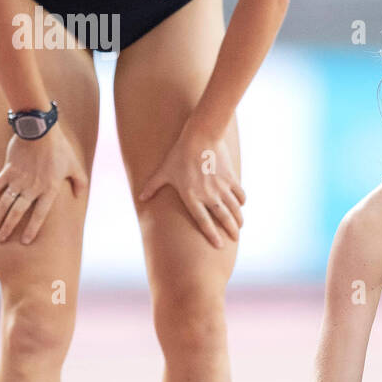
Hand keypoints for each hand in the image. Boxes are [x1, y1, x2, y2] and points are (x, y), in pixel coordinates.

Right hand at [0, 125, 87, 244]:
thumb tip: (79, 195)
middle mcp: (32, 188)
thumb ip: (80, 182)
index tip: (25, 241)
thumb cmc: (59, 148)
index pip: (40, 214)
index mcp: (49, 189)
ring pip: (5, 203)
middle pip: (17, 212)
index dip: (32, 229)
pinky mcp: (8, 170)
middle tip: (2, 239)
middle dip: (9, 228)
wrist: (40, 130)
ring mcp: (18, 179)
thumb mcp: (75, 166)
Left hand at [138, 125, 244, 247]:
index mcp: (192, 196)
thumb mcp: (164, 171)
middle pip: (223, 217)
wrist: (200, 136)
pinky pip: (239, 194)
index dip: (211, 234)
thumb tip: (140, 198)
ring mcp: (221, 186)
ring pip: (234, 208)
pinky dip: (241, 201)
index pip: (203, 221)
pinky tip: (241, 205)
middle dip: (231, 230)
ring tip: (240, 226)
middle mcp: (209, 194)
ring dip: (238, 219)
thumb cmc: (179, 154)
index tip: (219, 245)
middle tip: (235, 238)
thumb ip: (153, 186)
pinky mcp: (230, 177)